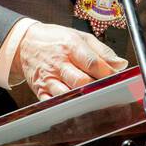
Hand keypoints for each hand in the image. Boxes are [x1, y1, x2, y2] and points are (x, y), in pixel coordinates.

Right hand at [14, 22, 128, 100]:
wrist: (24, 43)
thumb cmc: (54, 39)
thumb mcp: (80, 36)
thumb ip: (102, 51)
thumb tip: (121, 64)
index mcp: (70, 46)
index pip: (92, 62)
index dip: (108, 73)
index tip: (119, 80)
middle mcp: (59, 63)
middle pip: (82, 81)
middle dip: (98, 88)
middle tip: (110, 92)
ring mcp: (49, 79)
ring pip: (68, 95)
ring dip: (84, 100)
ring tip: (96, 101)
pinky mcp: (41, 91)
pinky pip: (53, 104)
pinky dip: (66, 108)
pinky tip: (78, 109)